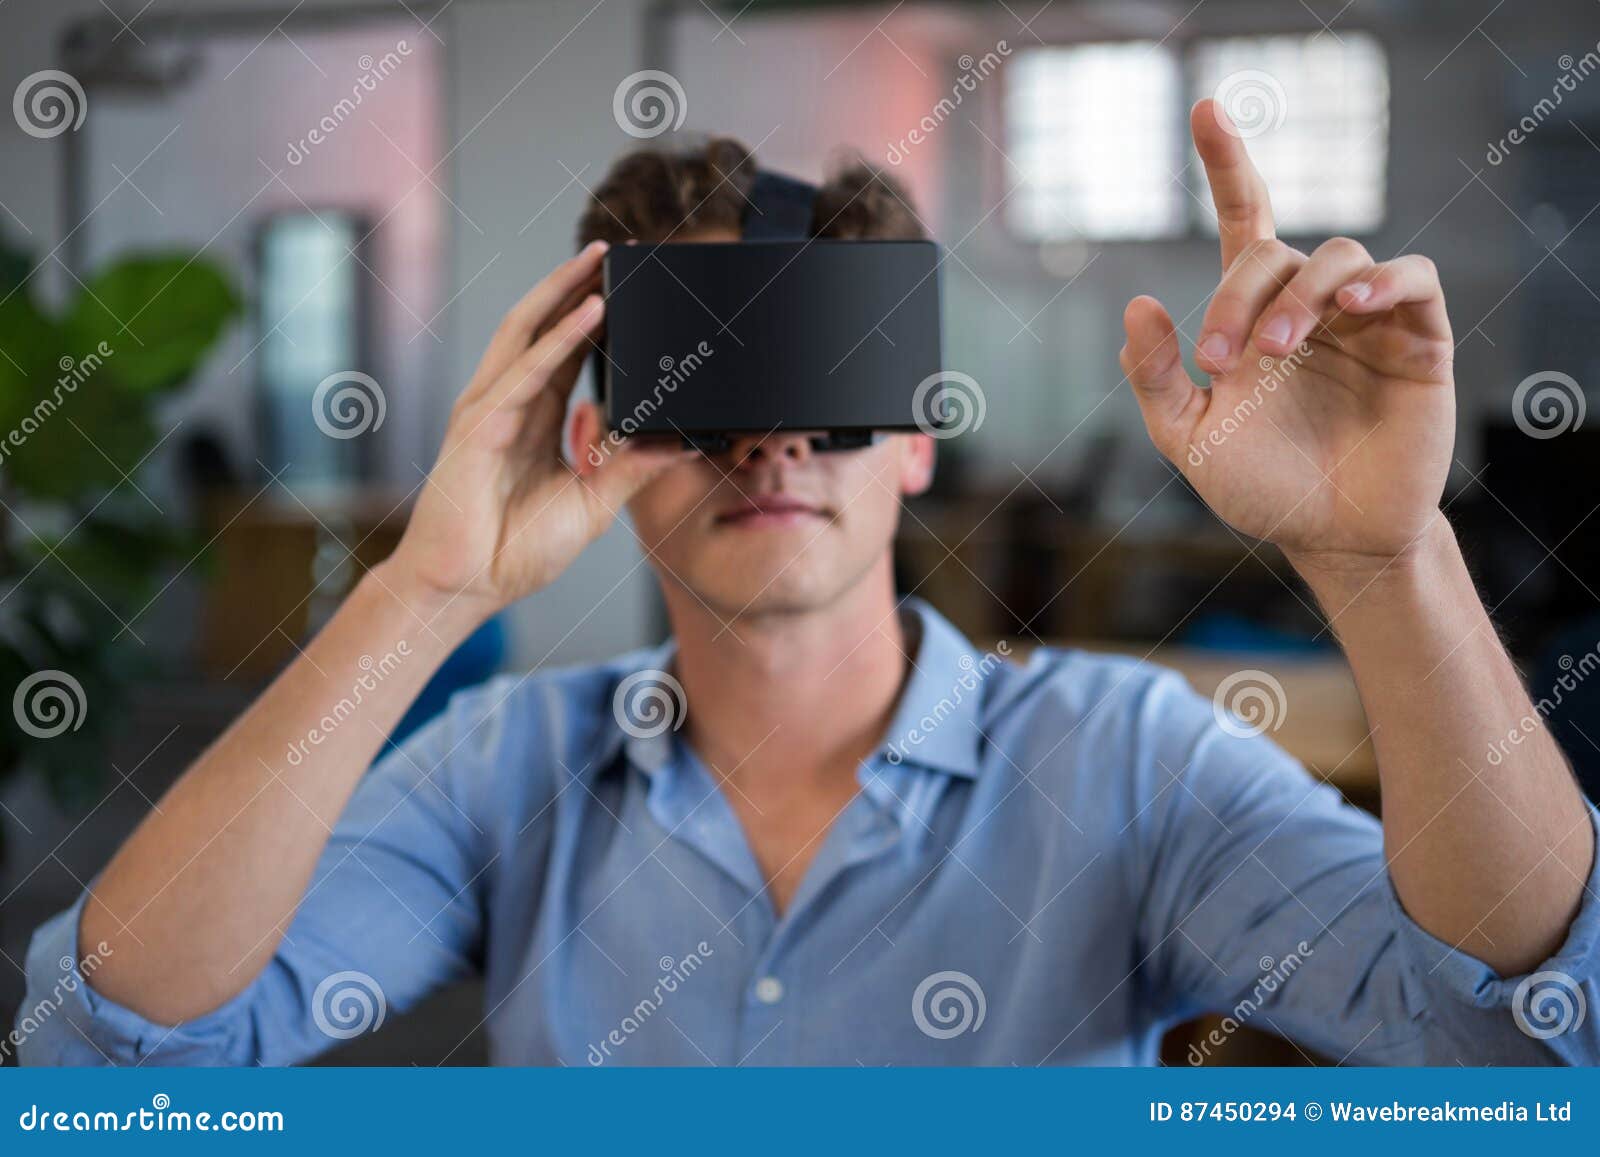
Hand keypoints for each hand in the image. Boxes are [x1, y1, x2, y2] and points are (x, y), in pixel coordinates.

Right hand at [387, 242, 685, 622]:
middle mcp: (510, 403)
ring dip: (566, 291)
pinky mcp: (482, 425)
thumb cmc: (514, 551)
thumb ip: (631, 468)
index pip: (568, 352)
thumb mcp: (593, 503)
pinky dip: (561, 338)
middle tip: (617, 249)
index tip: (630, 288)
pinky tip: (591, 311)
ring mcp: (491, 408)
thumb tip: (679, 440)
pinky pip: (528, 370)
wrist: (465, 588)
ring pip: (531, 331)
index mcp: (534, 418)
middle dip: (578, 285)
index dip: (594, 317)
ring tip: (601, 257)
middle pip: (546, 326)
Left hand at [1121, 100, 1456, 578]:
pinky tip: (1355, 305)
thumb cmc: (1261, 485)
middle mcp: (1310, 304)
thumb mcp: (1190, 437)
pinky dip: (1386, 278)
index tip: (1204, 111)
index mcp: (1254, 314)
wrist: (1328, 538)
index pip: (1241, 223)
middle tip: (1224, 361)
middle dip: (1238, 297)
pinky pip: (1413, 278)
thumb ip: (1157, 377)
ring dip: (1300, 296)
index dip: (1226, 166)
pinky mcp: (1418, 340)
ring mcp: (1366, 318)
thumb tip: (1138, 302)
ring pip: (1340, 256)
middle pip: (1274, 251)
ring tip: (1276, 351)